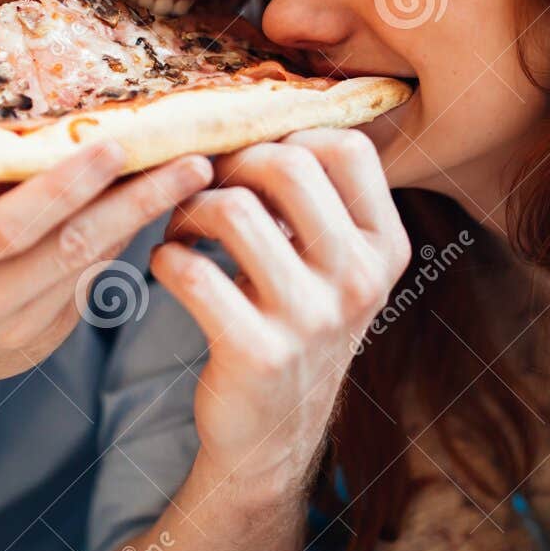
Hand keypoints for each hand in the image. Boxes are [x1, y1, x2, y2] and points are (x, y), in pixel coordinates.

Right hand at [0, 141, 211, 402]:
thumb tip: (63, 122)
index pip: (10, 224)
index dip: (66, 186)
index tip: (116, 146)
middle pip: (69, 248)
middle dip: (136, 201)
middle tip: (191, 163)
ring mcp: (16, 331)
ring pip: (91, 266)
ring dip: (143, 218)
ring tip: (189, 177)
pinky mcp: (46, 341)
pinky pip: (93, 282)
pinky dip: (124, 241)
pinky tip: (156, 208)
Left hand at [150, 129, 409, 492]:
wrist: (271, 435)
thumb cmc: (293, 327)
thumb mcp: (334, 267)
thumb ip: (319, 201)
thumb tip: (262, 115)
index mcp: (385, 246)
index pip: (345, 147)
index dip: (287, 138)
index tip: (253, 164)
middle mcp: (358, 279)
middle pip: (286, 164)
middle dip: (229, 166)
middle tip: (203, 190)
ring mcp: (311, 319)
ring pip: (233, 211)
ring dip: (188, 211)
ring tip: (181, 232)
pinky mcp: (257, 353)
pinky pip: (190, 272)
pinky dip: (164, 260)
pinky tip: (168, 269)